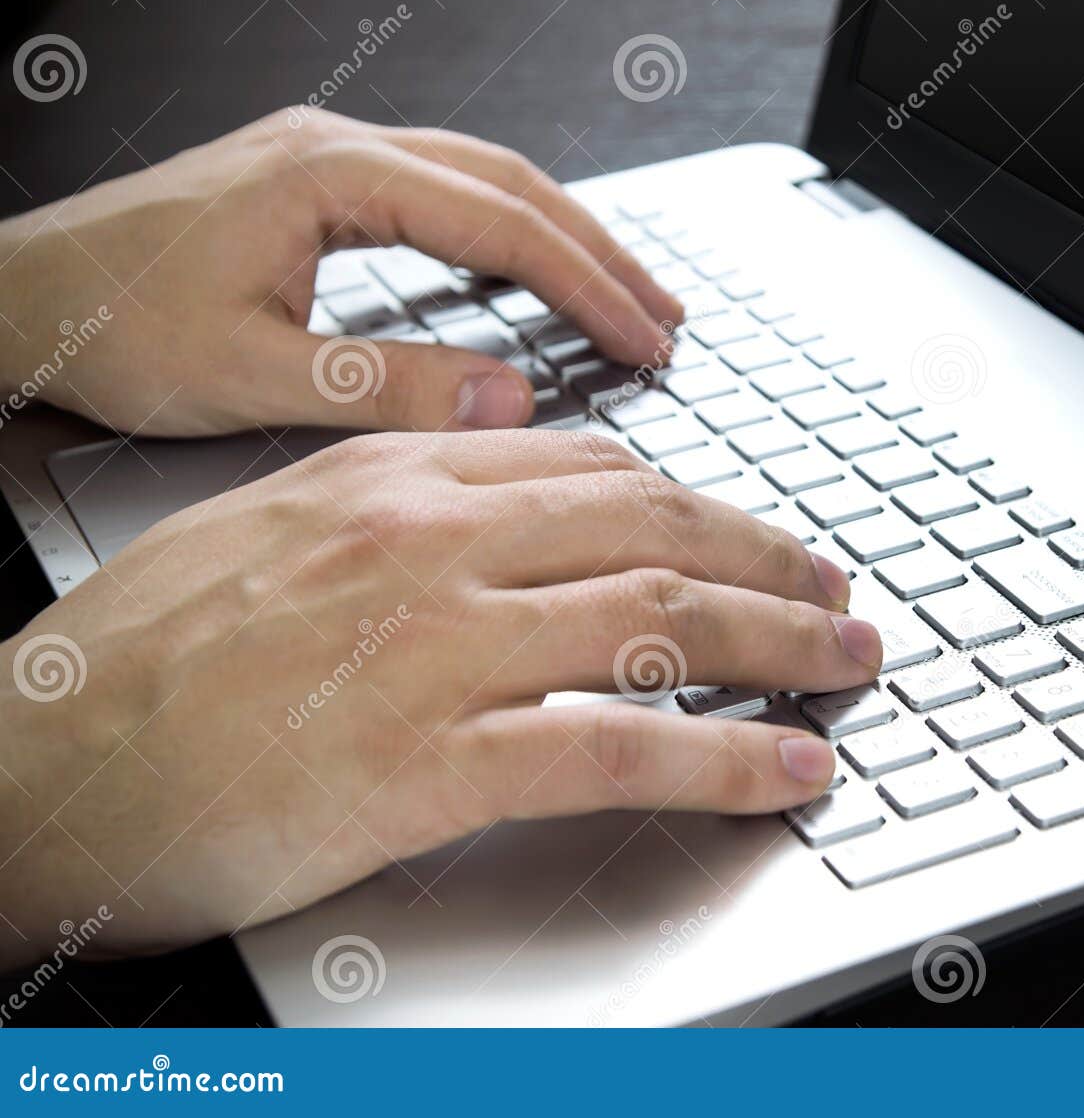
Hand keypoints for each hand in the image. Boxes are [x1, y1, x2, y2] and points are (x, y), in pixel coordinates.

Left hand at [0, 107, 681, 436]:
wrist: (16, 299)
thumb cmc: (109, 329)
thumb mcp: (252, 374)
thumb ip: (387, 382)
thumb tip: (508, 395)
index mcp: (327, 178)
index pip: (497, 223)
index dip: (584, 283)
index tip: (642, 336)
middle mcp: (336, 151)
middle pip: (508, 184)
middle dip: (597, 251)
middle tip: (664, 314)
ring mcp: (326, 161)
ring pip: (482, 181)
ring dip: (561, 237)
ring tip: (623, 294)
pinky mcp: (314, 187)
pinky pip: (442, 196)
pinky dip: (505, 237)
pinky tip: (531, 275)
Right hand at [0, 430, 875, 965]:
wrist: (33, 766)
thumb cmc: (139, 663)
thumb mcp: (271, 539)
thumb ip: (397, 511)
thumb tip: (505, 497)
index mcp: (392, 481)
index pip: (594, 468)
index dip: (702, 502)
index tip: (754, 532)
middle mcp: (428, 543)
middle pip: (653, 527)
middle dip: (769, 558)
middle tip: (836, 590)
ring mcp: (435, 647)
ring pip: (661, 621)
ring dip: (782, 644)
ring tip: (850, 664)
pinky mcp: (428, 759)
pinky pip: (618, 745)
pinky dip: (725, 756)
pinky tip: (788, 767)